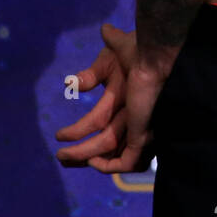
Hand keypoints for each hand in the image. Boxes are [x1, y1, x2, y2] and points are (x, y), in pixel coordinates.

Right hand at [55, 24, 161, 173]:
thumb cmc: (138, 50)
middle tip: (60, 157)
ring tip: (63, 157)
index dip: (80, 132)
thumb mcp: (108, 61)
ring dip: (86, 157)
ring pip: (110, 151)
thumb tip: (70, 83)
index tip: (61, 136)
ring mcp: (138, 127)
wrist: (155, 52)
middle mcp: (133, 117)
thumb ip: (91, 75)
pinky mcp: (142, 134)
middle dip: (81, 152)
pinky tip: (92, 161)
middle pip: (106, 143)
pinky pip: (129, 160)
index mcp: (126, 100)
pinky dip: (110, 165)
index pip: (101, 123)